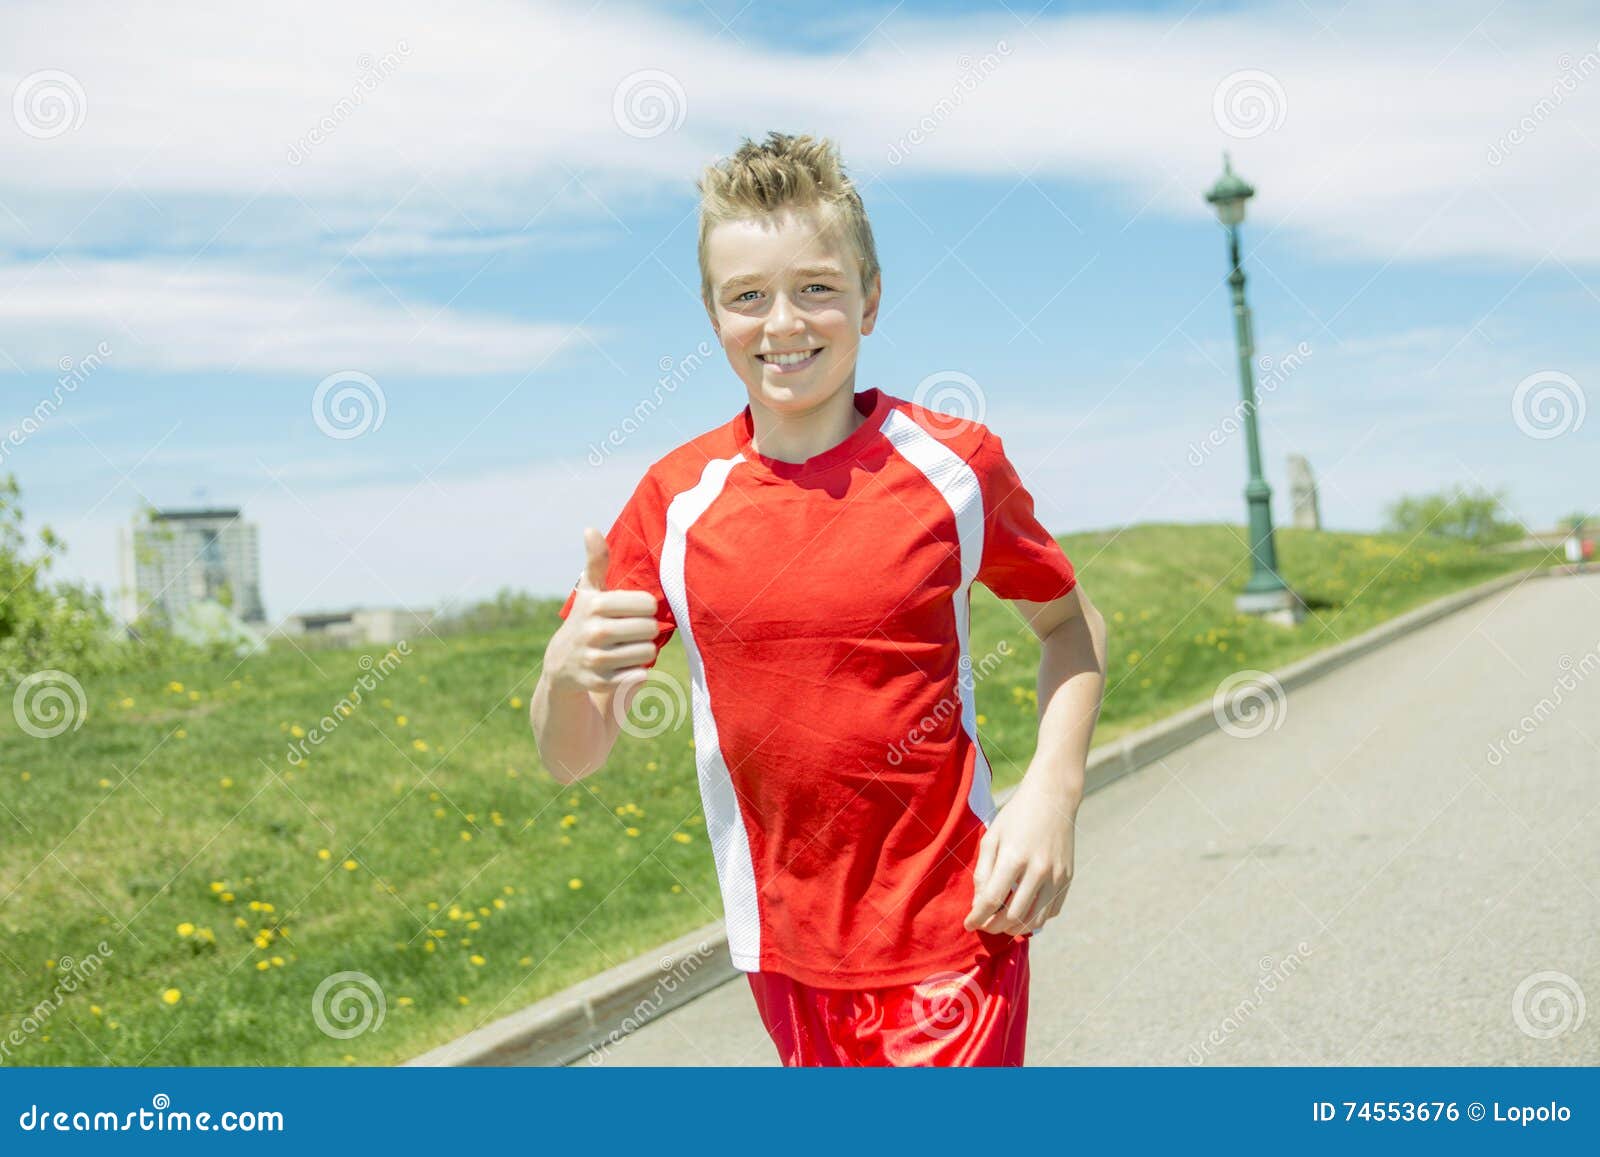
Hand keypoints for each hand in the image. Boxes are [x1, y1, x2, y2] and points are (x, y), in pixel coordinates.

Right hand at [545, 528, 660, 694]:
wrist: (562, 665)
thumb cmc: (586, 620)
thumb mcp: (589, 591)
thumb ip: (596, 561)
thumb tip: (589, 528)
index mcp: (595, 605)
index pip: (647, 604)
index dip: (645, 608)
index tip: (633, 611)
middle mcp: (594, 631)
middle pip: (650, 629)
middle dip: (646, 631)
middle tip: (632, 633)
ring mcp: (596, 659)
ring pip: (648, 653)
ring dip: (643, 652)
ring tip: (627, 649)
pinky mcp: (601, 683)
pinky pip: (639, 676)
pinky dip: (636, 673)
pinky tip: (621, 667)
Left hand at [962, 771, 1078, 936]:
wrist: (1053, 799)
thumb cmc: (1016, 816)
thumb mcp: (992, 837)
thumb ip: (983, 872)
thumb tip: (980, 905)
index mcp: (1014, 857)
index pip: (992, 900)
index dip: (978, 917)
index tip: (969, 924)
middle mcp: (1038, 870)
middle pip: (1013, 916)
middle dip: (994, 927)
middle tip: (984, 925)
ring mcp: (1057, 876)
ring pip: (1035, 920)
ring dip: (1015, 928)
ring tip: (1002, 924)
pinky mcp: (1068, 878)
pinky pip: (1051, 911)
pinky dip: (1035, 918)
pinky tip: (1023, 913)